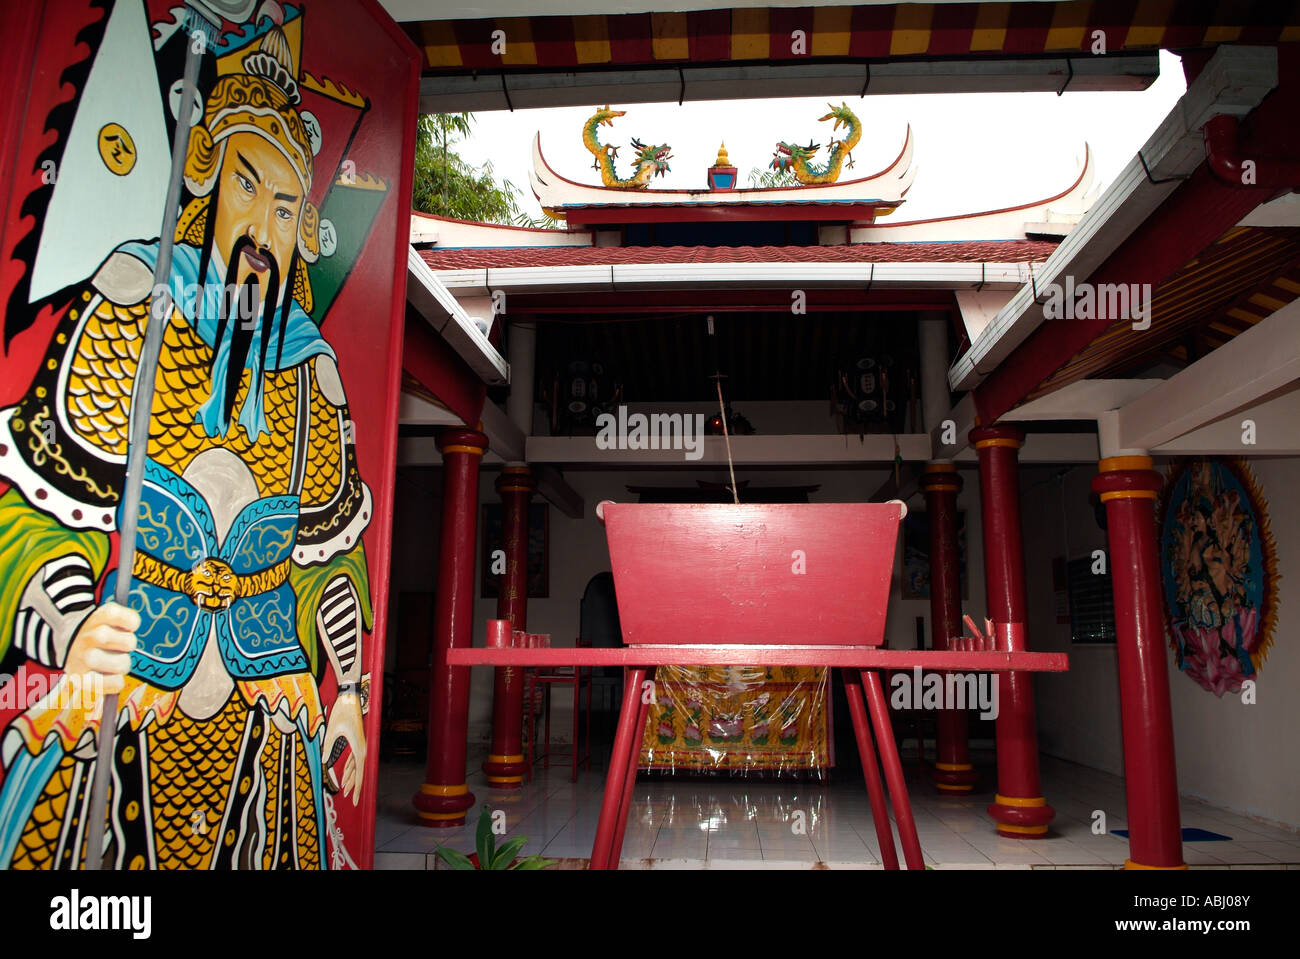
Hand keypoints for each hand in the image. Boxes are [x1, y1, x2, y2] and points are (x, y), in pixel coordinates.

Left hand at [64, 602, 138, 718]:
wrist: (65, 629)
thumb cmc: (85, 658)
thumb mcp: (87, 677)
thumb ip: (101, 690)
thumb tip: (106, 708)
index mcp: (81, 673)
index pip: (114, 685)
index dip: (117, 681)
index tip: (110, 676)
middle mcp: (85, 653)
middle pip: (124, 664)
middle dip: (124, 662)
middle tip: (115, 657)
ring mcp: (93, 632)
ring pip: (129, 642)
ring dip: (129, 642)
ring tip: (119, 641)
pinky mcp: (102, 612)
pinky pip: (130, 619)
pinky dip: (132, 621)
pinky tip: (124, 624)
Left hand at [322, 690, 365, 803]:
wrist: (350, 697)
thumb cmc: (343, 711)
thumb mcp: (332, 730)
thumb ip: (327, 746)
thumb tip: (323, 761)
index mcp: (358, 748)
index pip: (359, 773)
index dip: (357, 788)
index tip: (356, 800)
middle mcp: (361, 748)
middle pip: (358, 772)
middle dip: (354, 786)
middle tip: (349, 799)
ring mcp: (360, 745)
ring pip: (356, 766)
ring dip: (351, 778)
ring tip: (345, 790)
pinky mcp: (356, 741)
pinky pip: (354, 759)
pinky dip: (350, 768)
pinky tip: (346, 776)